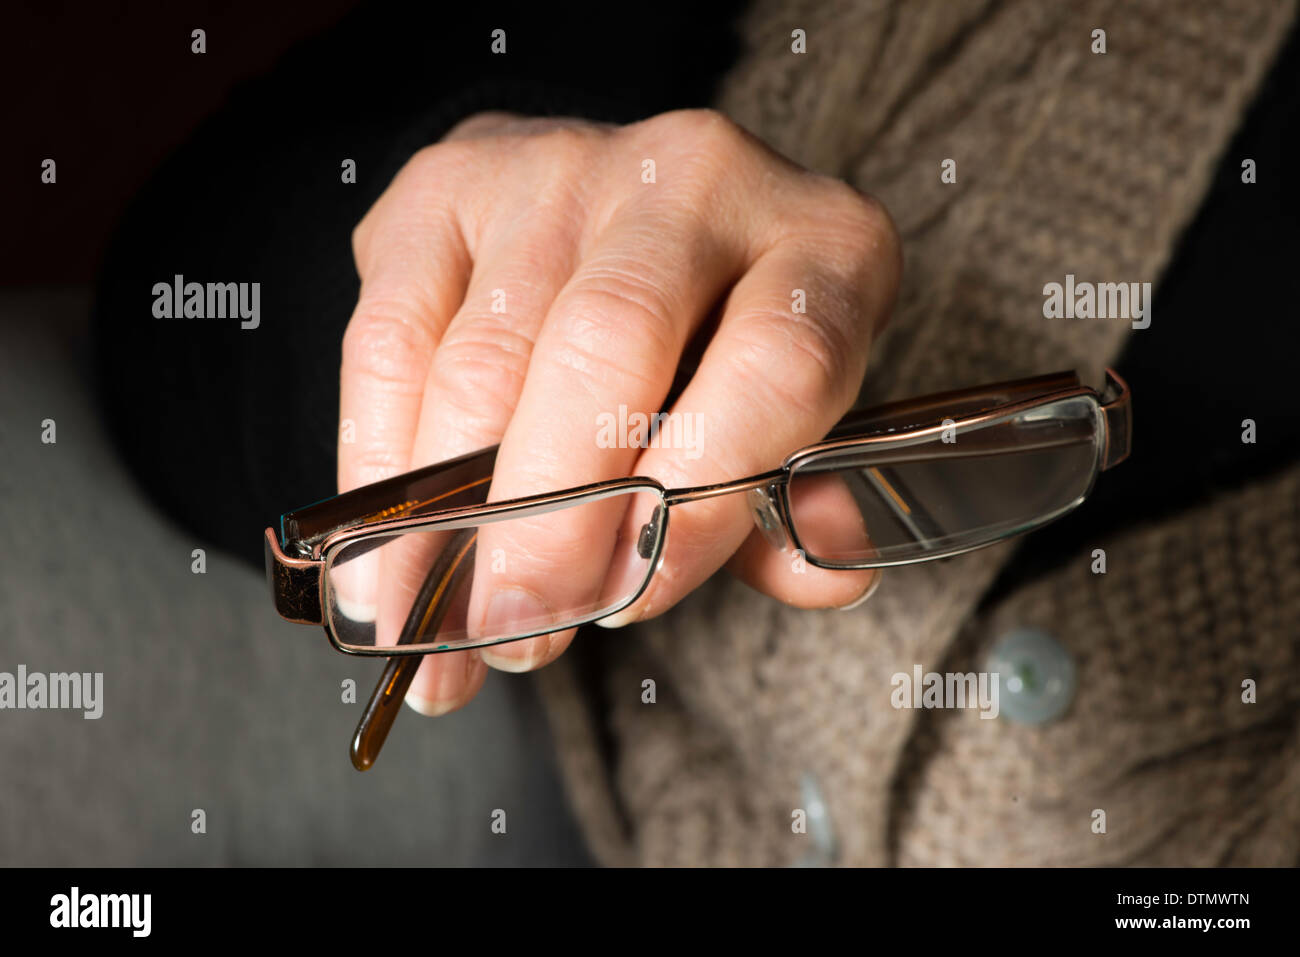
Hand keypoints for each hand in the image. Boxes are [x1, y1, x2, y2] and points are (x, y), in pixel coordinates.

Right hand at [337, 108, 900, 715]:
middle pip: (610, 342)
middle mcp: (696, 176)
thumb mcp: (793, 416)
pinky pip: (389, 336)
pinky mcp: (449, 182)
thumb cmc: (720, 338)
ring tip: (440, 622)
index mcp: (822, 242)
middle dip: (551, 512)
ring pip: (484, 354)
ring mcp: (563, 163)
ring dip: (447, 513)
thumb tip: (821, 570)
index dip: (706, 494)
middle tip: (518, 627)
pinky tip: (382, 549)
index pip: (778, 364)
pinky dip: (378, 459)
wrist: (627, 215)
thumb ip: (794, 500)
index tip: (636, 596)